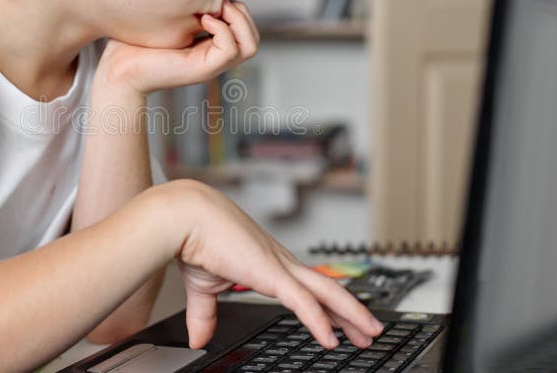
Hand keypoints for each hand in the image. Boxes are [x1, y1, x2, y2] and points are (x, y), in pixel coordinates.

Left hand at [99, 0, 259, 94]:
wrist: (118, 68)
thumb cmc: (135, 41)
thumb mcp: (168, 16)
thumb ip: (188, 4)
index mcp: (209, 45)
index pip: (245, 28)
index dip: (237, 8)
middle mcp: (214, 56)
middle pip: (253, 38)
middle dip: (244, 14)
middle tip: (220, 3)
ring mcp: (211, 65)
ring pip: (250, 45)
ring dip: (239, 22)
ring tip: (216, 10)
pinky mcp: (203, 70)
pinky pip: (231, 49)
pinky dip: (223, 30)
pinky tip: (202, 20)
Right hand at [171, 180, 383, 349]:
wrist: (185, 217)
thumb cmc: (194, 239)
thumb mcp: (204, 286)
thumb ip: (206, 314)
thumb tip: (199, 339)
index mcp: (268, 263)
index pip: (308, 287)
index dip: (328, 305)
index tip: (341, 321)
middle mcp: (280, 262)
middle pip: (327, 288)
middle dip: (351, 311)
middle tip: (370, 329)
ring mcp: (280, 266)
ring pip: (328, 291)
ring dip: (352, 313)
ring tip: (370, 332)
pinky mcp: (272, 273)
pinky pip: (304, 302)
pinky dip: (320, 322)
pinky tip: (331, 339)